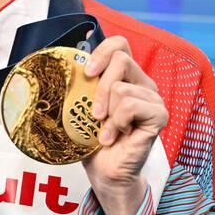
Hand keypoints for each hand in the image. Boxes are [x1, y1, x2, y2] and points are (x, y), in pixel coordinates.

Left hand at [82, 35, 167, 214]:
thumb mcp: (77, 107)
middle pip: (121, 59)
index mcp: (124, 76)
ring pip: (122, 87)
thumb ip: (75, 84)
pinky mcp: (160, 114)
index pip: (120, 43)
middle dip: (99, 88)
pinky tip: (114, 136)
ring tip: (105, 131)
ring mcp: (153, 97)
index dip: (102, 51)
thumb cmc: (90, 140)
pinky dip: (117, 123)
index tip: (87, 72)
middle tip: (93, 115)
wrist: (104, 170)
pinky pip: (132, 105)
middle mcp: (142, 82)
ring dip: (107, 113)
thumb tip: (54, 61)